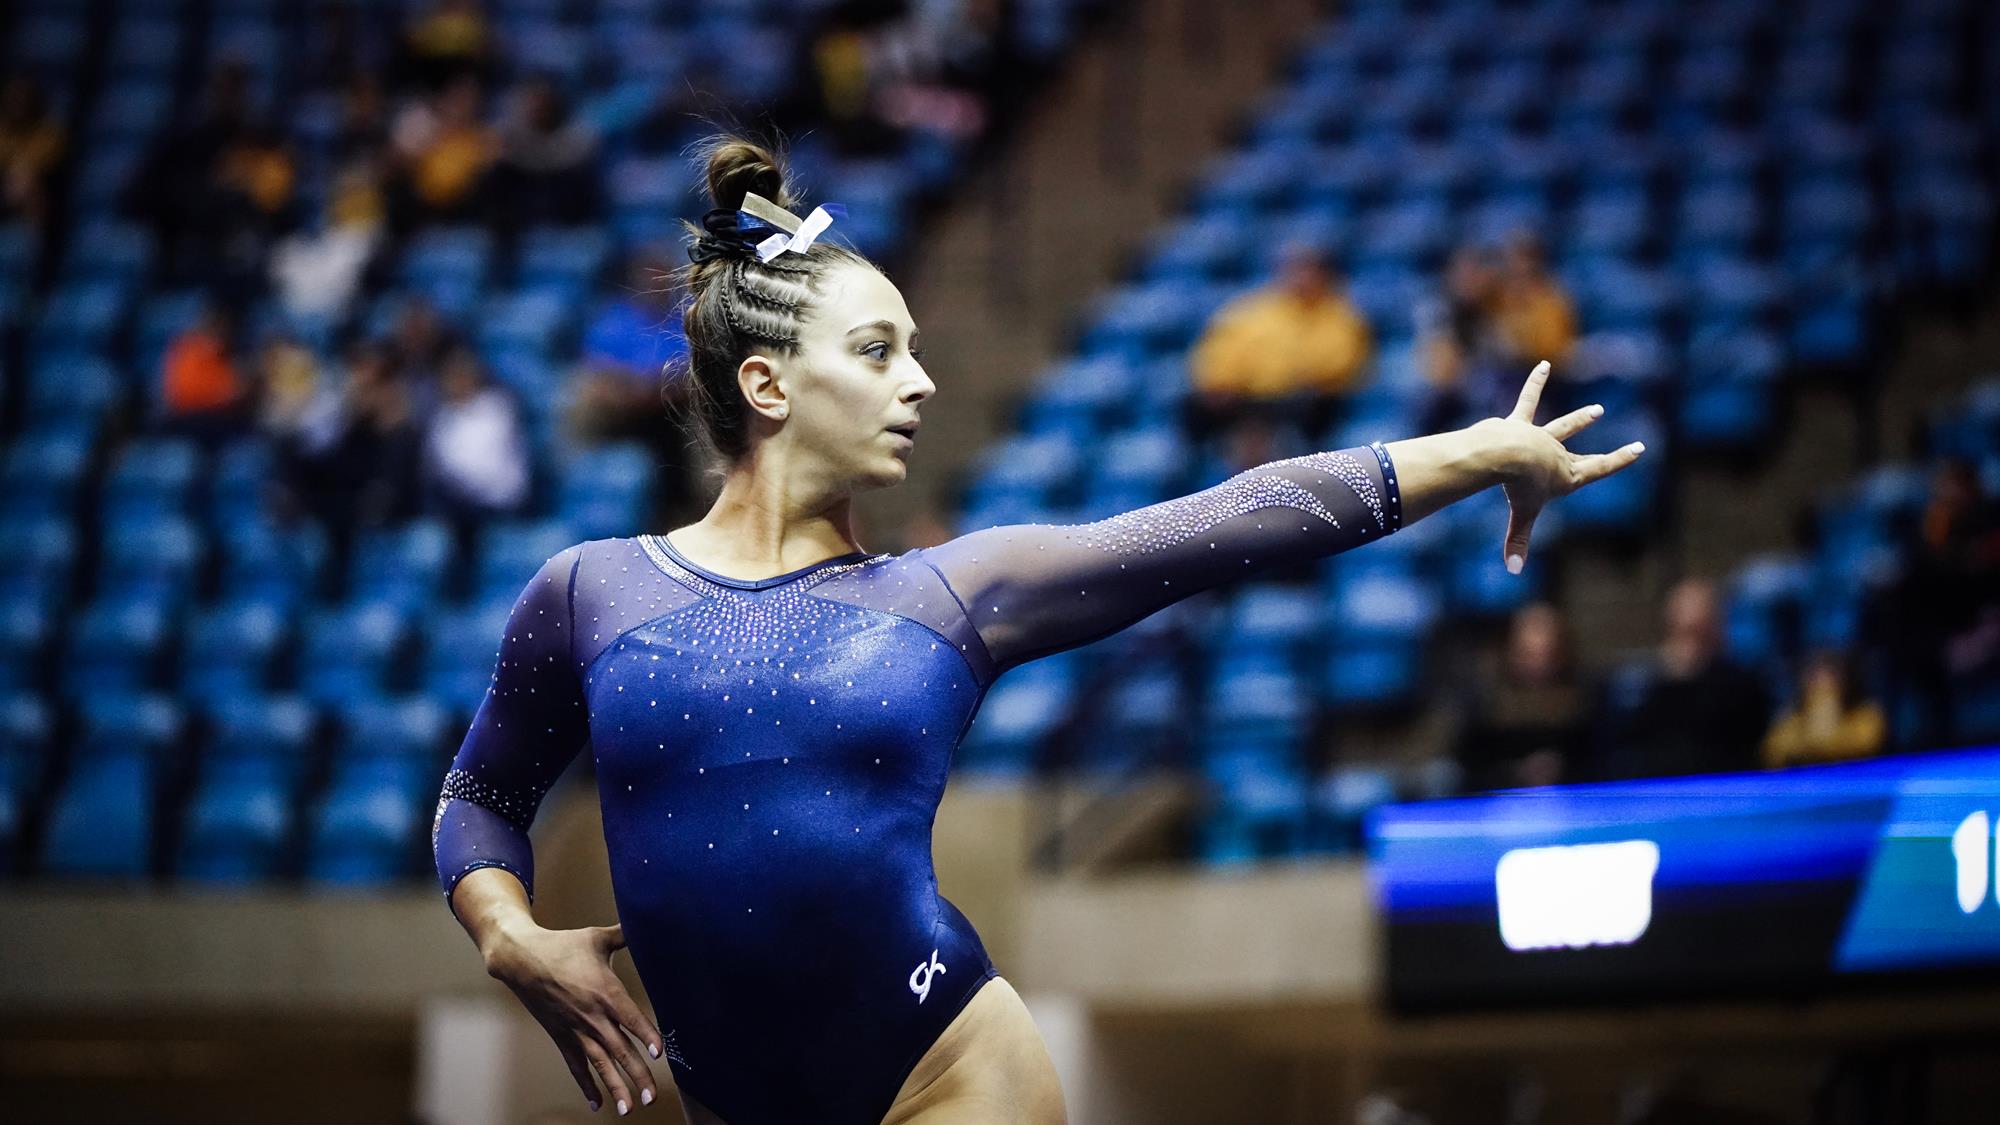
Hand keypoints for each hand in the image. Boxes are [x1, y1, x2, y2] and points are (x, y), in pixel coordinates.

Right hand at [485, 921, 662, 1114]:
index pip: (631, 1018)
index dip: (645, 1035)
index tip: (658, 1053)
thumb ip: (626, 933)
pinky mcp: (561, 1036)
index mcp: (605, 991)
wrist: (521, 959)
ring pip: (599, 1063)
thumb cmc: (562, 945)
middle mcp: (592, 1015)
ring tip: (629, 1108)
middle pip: (618, 1050)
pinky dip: (586, 1085)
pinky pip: (576, 1065)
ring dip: (615, 1087)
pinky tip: (598, 1103)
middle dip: (636, 1074)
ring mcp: (575, 1029)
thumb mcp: (597, 937)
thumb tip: (647, 919)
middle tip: (652, 1096)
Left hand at [1481, 359, 1646, 573]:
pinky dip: (1536, 384)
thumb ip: (1517, 542)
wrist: (1506, 455)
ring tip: (1596, 410)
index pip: (1600, 468)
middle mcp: (1558, 454)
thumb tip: (1512, 572)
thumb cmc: (1518, 487)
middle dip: (1601, 446)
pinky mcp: (1520, 423)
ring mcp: (1541, 437)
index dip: (1620, 459)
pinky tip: (1542, 366)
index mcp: (1566, 476)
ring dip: (1580, 420)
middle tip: (1622, 440)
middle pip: (1582, 452)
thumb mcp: (1522, 516)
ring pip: (1564, 426)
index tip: (1639, 448)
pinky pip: (1530, 401)